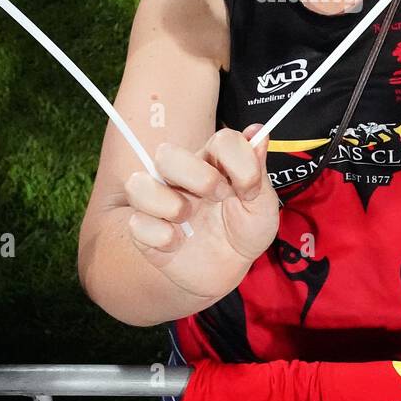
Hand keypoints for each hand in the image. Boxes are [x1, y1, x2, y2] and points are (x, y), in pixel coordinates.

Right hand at [124, 125, 279, 303]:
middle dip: (198, 177)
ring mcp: (160, 201)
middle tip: (218, 198)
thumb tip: (258, 131)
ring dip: (170, 205)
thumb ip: (257, 171)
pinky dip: (162, 237)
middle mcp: (182, 175)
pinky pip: (137, 224)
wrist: (231, 269)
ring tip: (187, 220)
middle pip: (167, 153)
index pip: (222, 140)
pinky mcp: (144, 229)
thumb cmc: (244, 232)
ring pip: (138, 184)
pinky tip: (177, 243)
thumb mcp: (262, 206)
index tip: (250, 189)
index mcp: (213, 162)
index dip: (240, 162)